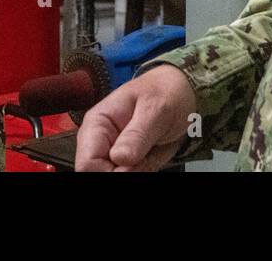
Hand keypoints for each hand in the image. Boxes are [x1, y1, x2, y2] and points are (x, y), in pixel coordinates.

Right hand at [74, 65, 197, 170]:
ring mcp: (114, 154)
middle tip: (146, 156)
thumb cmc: (166, 92)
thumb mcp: (155, 109)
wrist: (183, 95)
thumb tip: (118, 158)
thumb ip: (137, 134)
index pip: (87, 162)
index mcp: (97, 123)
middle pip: (101, 174)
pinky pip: (133, 177)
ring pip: (117, 177)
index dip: (109, 171)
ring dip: (140, 171)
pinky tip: (153, 156)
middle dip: (128, 172)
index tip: (133, 165)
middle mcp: (101, 141)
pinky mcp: (128, 163)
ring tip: (151, 150)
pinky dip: (146, 171)